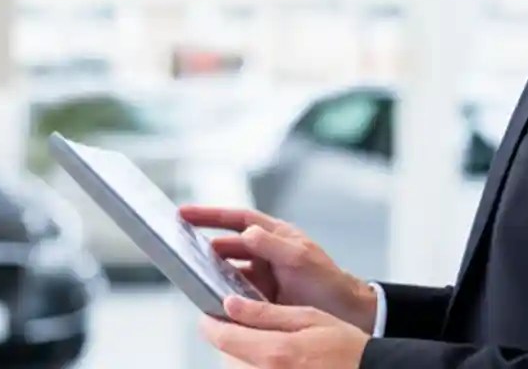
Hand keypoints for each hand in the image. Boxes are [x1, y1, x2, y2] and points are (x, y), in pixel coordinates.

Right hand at [179, 206, 378, 332]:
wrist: (348, 314)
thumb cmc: (329, 282)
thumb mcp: (302, 259)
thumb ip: (274, 245)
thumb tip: (247, 233)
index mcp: (275, 236)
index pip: (237, 219)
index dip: (210, 215)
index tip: (184, 213)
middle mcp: (265, 253)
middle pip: (226, 245)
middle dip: (203, 247)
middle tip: (180, 250)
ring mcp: (262, 276)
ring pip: (227, 271)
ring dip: (211, 274)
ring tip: (193, 277)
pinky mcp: (260, 299)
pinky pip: (234, 294)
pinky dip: (222, 296)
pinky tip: (211, 301)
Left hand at [201, 296, 369, 368]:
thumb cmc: (345, 348)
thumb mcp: (308, 318)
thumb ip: (265, 314)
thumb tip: (231, 304)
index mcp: (273, 352)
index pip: (222, 338)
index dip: (210, 323)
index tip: (209, 314)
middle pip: (226, 355)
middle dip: (228, 339)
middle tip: (241, 324)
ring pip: (237, 367)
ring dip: (241, 354)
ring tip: (264, 341)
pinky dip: (255, 364)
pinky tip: (274, 357)